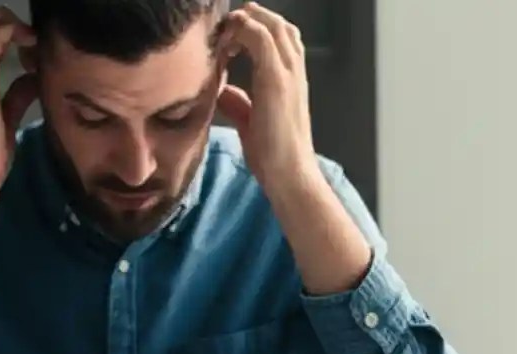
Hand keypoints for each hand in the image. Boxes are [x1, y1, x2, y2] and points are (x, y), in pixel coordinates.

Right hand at [0, 6, 38, 189]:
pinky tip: (30, 44)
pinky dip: (13, 32)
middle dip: (11, 26)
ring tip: (33, 42)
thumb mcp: (7, 117)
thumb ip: (17, 94)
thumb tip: (34, 77)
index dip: (7, 35)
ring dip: (12, 26)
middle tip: (34, 44)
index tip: (32, 50)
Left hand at [215, 3, 317, 191]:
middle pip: (281, 26)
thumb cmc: (274, 154)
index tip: (234, 31)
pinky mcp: (276, 81)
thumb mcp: (251, 121)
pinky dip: (245, 31)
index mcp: (292, 80)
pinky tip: (228, 38)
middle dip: (255, 15)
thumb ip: (239, 102)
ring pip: (273, 27)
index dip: (260, 27)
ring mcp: (288, 74)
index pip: (282, 39)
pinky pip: (262, 40)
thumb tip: (222, 90)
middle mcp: (294, 72)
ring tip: (229, 22)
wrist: (289, 173)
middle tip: (231, 17)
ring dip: (249, 19)